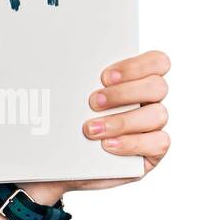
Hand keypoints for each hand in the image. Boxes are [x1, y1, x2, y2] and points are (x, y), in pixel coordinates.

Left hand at [18, 49, 171, 201]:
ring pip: (158, 115)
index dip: (136, 66)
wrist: (62, 159)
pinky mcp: (154, 151)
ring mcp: (154, 125)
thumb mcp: (72, 97)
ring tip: (91, 129)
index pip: (157, 62)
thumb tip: (67, 60)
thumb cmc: (68, 121)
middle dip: (123, 93)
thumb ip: (80, 78)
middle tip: (93, 102)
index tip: (104, 77)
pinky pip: (158, 143)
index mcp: (137, 79)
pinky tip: (108, 145)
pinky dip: (131, 143)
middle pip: (158, 86)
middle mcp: (150, 100)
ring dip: (122, 121)